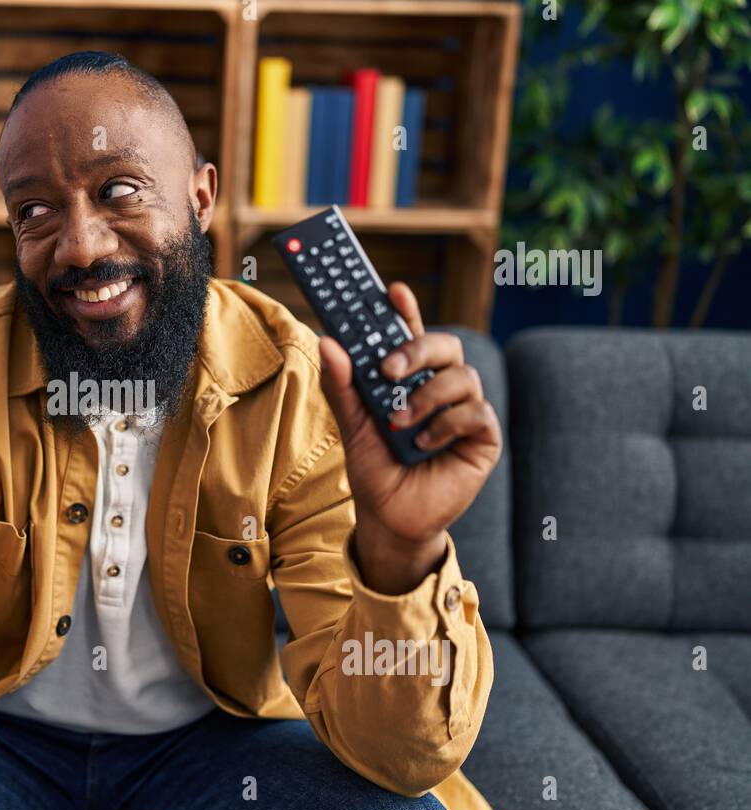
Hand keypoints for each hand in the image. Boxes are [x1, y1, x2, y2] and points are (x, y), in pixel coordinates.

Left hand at [317, 282, 501, 593]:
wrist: (390, 518)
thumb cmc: (374, 468)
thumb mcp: (350, 426)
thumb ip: (342, 385)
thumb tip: (328, 341)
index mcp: (410, 378)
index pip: (411, 334)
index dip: (406, 310)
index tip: (393, 291)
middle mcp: (440, 387)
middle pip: (445, 345)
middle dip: (416, 350)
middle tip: (387, 369)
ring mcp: (464, 409)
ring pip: (463, 376)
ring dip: (426, 397)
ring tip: (398, 423)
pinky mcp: (482, 437)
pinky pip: (475, 412)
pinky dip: (445, 424)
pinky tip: (422, 443)